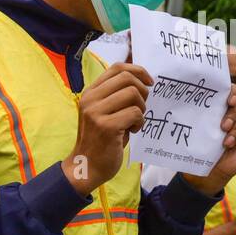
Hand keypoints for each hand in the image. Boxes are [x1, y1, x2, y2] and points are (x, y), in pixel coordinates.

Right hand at [62, 62, 152, 194]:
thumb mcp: (104, 112)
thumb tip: (141, 76)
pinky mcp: (106, 126)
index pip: (117, 67)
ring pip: (133, 93)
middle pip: (127, 78)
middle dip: (143, 90)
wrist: (87, 166)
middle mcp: (90, 99)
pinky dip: (140, 122)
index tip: (148, 82)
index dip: (137, 70)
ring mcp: (96, 112)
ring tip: (135, 121)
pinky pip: (135, 113)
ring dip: (141, 107)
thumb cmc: (100, 140)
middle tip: (141, 107)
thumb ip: (116, 95)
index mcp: (90, 93)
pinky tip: (132, 131)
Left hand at [181, 84, 235, 195]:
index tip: (229, 100)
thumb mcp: (197, 131)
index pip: (230, 91)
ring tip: (224, 141)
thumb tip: (183, 102)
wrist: (207, 171)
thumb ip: (197, 116)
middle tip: (223, 125)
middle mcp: (232, 113)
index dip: (233, 91)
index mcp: (218, 108)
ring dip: (235, 127)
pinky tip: (230, 144)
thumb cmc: (200, 149)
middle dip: (232, 113)